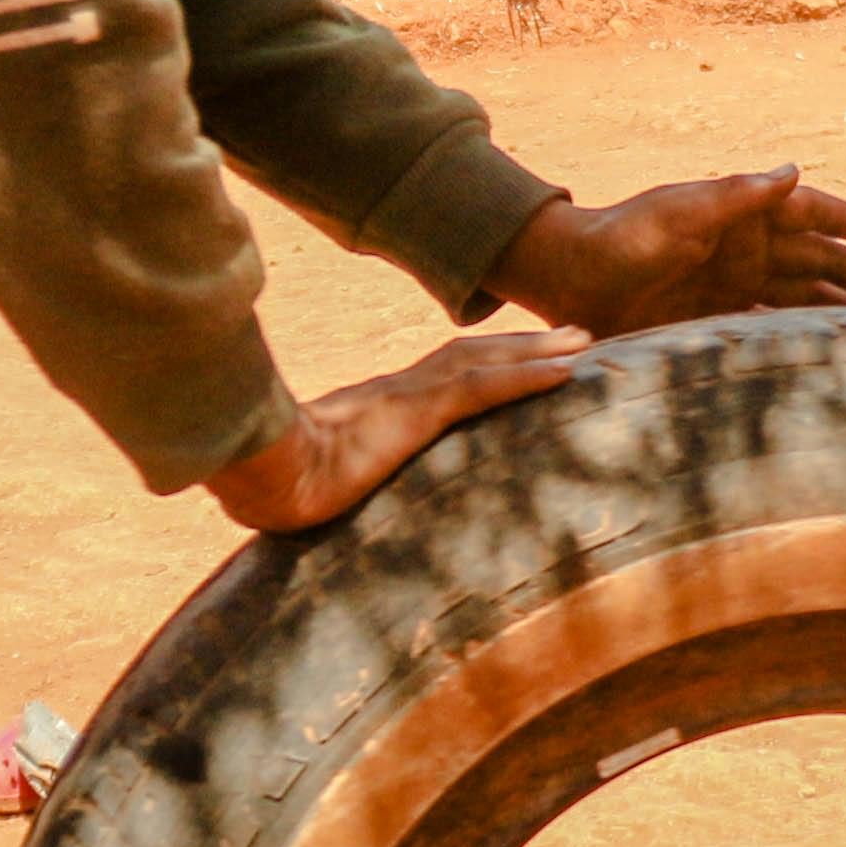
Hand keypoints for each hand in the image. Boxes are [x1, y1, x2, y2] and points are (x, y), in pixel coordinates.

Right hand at [200, 325, 591, 533]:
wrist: (262, 474)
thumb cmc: (277, 484)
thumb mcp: (319, 482)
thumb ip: (337, 484)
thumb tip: (329, 510)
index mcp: (380, 406)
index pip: (443, 374)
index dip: (485, 361)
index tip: (522, 356)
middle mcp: (399, 389)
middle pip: (473, 355)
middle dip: (523, 345)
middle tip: (574, 336)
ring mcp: (409, 396)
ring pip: (487, 361)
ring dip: (538, 352)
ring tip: (583, 344)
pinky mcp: (417, 410)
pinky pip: (484, 387)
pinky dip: (528, 375)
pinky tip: (564, 371)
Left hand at [491, 169, 845, 336]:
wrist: (572, 280)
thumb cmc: (623, 237)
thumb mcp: (679, 211)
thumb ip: (737, 196)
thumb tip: (792, 171)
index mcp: (743, 214)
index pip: (813, 212)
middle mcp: (747, 247)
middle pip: (822, 260)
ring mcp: (735, 284)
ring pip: (806, 296)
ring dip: (844, 308)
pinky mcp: (718, 319)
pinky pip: (774, 326)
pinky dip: (804, 336)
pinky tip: (829, 354)